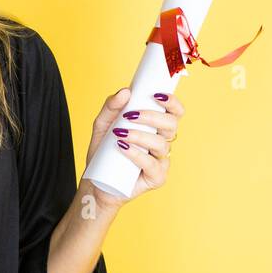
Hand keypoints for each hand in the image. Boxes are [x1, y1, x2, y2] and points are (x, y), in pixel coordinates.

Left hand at [84, 86, 184, 208]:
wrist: (96, 180)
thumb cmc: (103, 152)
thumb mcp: (102, 124)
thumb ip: (111, 106)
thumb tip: (125, 91)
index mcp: (156, 128)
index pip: (174, 112)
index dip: (172, 103)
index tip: (156, 95)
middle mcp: (162, 142)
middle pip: (171, 125)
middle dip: (152, 117)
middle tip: (130, 116)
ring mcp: (161, 161)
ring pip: (161, 144)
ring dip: (140, 136)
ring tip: (119, 135)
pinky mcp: (157, 177)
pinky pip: (152, 164)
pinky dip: (137, 154)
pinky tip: (123, 148)